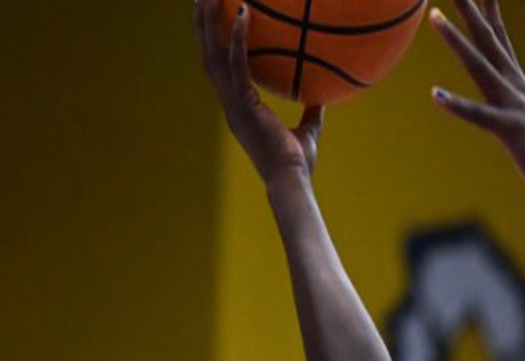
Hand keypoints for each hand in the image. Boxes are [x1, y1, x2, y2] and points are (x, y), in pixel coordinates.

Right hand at [194, 0, 324, 183]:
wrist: (292, 180)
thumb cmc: (299, 164)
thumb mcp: (307, 131)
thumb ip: (311, 111)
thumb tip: (322, 96)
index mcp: (239, 109)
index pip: (221, 69)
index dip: (213, 44)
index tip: (211, 20)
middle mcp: (229, 103)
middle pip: (208, 55)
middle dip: (202, 25)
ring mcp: (232, 103)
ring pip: (213, 54)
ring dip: (209, 22)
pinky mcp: (242, 103)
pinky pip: (237, 63)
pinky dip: (237, 37)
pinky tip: (242, 12)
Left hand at [428, 0, 524, 197]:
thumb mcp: (524, 122)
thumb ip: (511, 110)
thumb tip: (507, 109)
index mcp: (517, 83)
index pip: (499, 37)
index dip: (488, 10)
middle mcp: (514, 86)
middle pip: (488, 38)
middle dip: (469, 9)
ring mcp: (512, 106)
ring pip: (479, 66)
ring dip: (456, 40)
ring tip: (434, 15)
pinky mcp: (509, 130)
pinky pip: (479, 116)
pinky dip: (457, 105)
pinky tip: (435, 93)